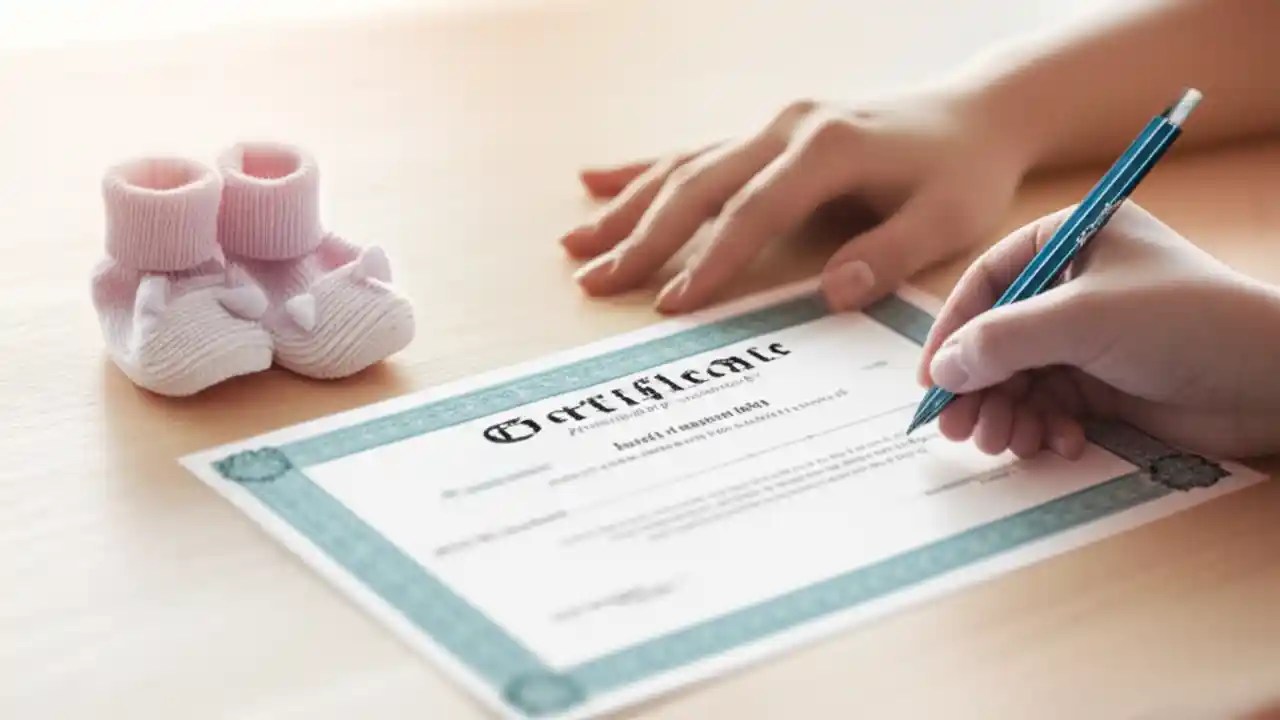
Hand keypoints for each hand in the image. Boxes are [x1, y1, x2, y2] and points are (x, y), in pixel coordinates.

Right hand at [561, 91, 1028, 313]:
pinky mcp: (767, 132)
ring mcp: (771, 125)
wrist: (979, 111)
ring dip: (628, 207)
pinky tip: (595, 181)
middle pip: (698, 185)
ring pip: (684, 166)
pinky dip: (643, 169)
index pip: (752, 212)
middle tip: (596, 281)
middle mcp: (787, 127)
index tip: (672, 306)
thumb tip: (830, 292)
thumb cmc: (965, 171)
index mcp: (826, 148)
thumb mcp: (949, 218)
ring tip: (575, 243)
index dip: (710, 261)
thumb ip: (889, 254)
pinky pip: (694, 150)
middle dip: (644, 237)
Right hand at [919, 203, 1279, 459]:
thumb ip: (1002, 341)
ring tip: (1005, 443)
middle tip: (958, 430)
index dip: (953, 331)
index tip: (930, 380)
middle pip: (996, 337)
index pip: (988, 282)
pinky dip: (1045, 428)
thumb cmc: (1183, 323)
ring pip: (1019, 378)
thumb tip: (941, 372)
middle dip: (978, 387)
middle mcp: (1075, 285)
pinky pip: (1051, 407)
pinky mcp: (1107, 383)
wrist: (1274, 380)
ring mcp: (1090, 336)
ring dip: (1006, 414)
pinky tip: (1060, 445)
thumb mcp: (1081, 320)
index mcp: (1071, 240)